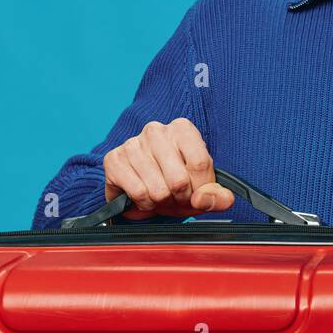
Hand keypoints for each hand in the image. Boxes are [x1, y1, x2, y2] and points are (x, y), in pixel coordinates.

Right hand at [103, 118, 234, 218]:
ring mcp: (133, 143)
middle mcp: (156, 130)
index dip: (200, 188)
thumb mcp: (204, 189)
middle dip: (180, 198)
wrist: (143, 189)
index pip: (200, 163)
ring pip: (158, 190)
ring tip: (160, 196)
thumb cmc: (176, 183)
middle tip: (176, 197)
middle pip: (179, 179)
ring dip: (162, 202)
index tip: (196, 194)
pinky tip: (144, 197)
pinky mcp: (114, 160)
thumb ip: (218, 196)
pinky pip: (138, 193)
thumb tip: (205, 199)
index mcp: (183, 129)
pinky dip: (144, 203)